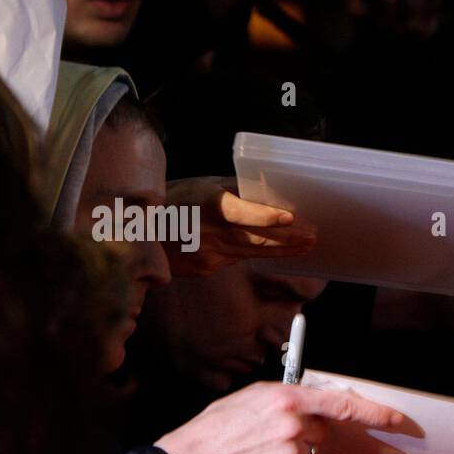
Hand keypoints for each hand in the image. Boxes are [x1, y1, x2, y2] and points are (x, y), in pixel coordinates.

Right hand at [155, 382, 404, 453]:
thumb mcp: (255, 395)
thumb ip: (291, 397)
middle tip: (274, 433)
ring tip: (262, 448)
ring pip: (312, 453)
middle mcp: (294, 424)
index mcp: (288, 398)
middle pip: (324, 432)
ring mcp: (292, 453)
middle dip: (307, 433)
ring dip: (295, 452)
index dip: (376, 413)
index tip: (398, 420)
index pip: (344, 405)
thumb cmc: (222, 423)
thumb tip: (319, 406)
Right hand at [164, 177, 317, 276]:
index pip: (239, 213)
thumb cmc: (173, 200)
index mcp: (205, 205)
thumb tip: (266, 193)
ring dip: (282, 249)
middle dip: (287, 238)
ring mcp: (208, 255)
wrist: (139, 233)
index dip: (265, 217)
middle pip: (254, 237)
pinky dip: (259, 253)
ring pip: (252, 251)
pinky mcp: (207, 268)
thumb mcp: (201, 186)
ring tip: (307, 245)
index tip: (289, 218)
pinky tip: (279, 251)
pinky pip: (238, 259)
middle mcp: (208, 233)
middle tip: (313, 235)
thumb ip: (233, 190)